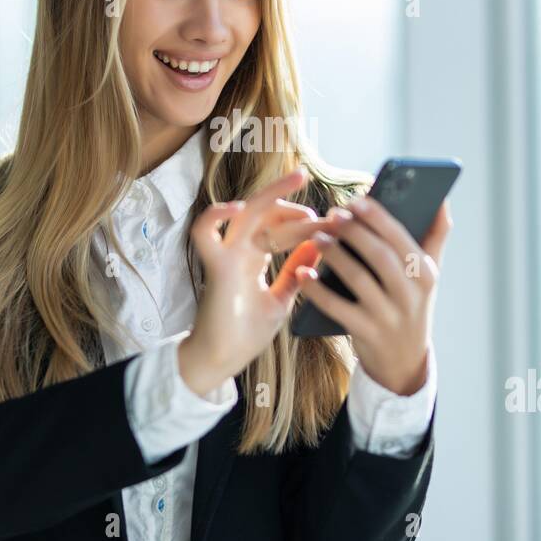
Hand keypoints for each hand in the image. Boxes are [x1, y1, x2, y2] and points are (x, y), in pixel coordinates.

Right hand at [178, 167, 343, 396]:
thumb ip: (296, 273)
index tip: (337, 225)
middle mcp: (240, 251)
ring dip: (272, 195)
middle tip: (328, 202)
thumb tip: (318, 248)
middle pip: (267, 214)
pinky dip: (215, 215)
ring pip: (246, 213)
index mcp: (254, 258)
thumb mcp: (281, 299)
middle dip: (295, 201)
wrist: (223, 360)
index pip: (281, 228)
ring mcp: (226, 255)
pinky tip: (239, 207)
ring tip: (298, 181)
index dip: (307, 223)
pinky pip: (203, 233)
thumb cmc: (246, 333)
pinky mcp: (215, 266)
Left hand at [295, 197, 451, 394]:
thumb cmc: (411, 302)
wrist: (405, 361)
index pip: (402, 239)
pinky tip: (304, 273)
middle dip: (354, 232)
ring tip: (318, 237)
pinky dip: (317, 290)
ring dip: (335, 255)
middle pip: (380, 256)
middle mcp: (410, 295)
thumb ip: (436, 236)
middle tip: (333, 215)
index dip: (378, 217)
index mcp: (426, 274)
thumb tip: (441, 200)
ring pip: (358, 279)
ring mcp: (388, 316)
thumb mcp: (428, 273)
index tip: (356, 200)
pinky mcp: (365, 333)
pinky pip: (337, 308)